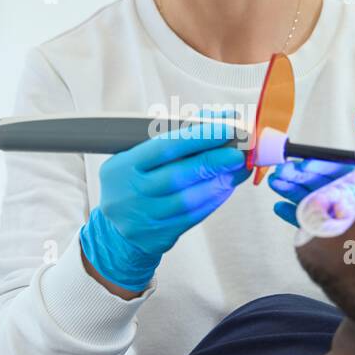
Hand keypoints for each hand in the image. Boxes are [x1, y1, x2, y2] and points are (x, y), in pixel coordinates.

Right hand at [80, 109, 251, 290]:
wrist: (116, 226)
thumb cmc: (135, 179)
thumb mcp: (141, 154)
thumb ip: (178, 135)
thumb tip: (220, 119)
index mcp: (124, 166)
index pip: (166, 147)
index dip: (199, 137)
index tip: (226, 129)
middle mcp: (132, 192)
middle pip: (179, 175)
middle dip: (214, 160)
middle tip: (238, 152)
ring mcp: (145, 217)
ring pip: (190, 199)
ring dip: (219, 182)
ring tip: (237, 169)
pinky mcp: (159, 236)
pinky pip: (193, 216)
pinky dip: (214, 200)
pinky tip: (225, 187)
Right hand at [268, 111, 354, 226]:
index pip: (332, 168)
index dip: (316, 164)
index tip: (303, 161)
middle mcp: (346, 196)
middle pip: (316, 183)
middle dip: (297, 176)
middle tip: (282, 170)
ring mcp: (337, 215)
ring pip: (308, 200)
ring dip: (290, 190)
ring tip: (276, 182)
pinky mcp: (330, 234)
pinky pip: (309, 224)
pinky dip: (293, 215)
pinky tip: (279, 206)